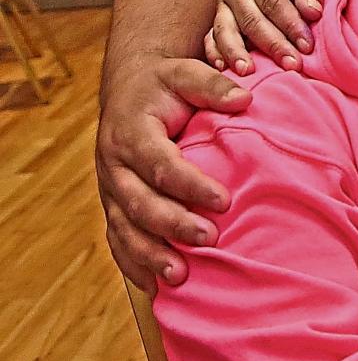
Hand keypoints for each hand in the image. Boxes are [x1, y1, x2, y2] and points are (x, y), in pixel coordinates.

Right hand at [96, 54, 250, 290]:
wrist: (130, 90)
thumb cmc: (164, 84)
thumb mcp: (185, 72)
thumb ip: (213, 84)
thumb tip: (244, 98)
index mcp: (131, 133)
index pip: (160, 163)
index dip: (190, 184)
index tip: (225, 200)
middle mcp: (114, 165)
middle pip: (138, 202)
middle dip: (172, 225)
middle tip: (208, 239)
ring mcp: (110, 189)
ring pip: (124, 228)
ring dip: (149, 255)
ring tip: (180, 277)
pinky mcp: (113, 206)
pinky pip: (117, 240)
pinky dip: (134, 265)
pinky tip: (157, 288)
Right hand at [202, 0, 330, 73]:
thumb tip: (311, 12)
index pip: (273, 1)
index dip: (290, 24)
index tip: (307, 46)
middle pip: (251, 19)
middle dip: (272, 44)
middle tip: (291, 65)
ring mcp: (222, 4)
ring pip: (227, 31)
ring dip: (238, 53)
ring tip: (249, 71)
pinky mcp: (218, 21)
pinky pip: (211, 39)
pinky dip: (215, 54)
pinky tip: (223, 69)